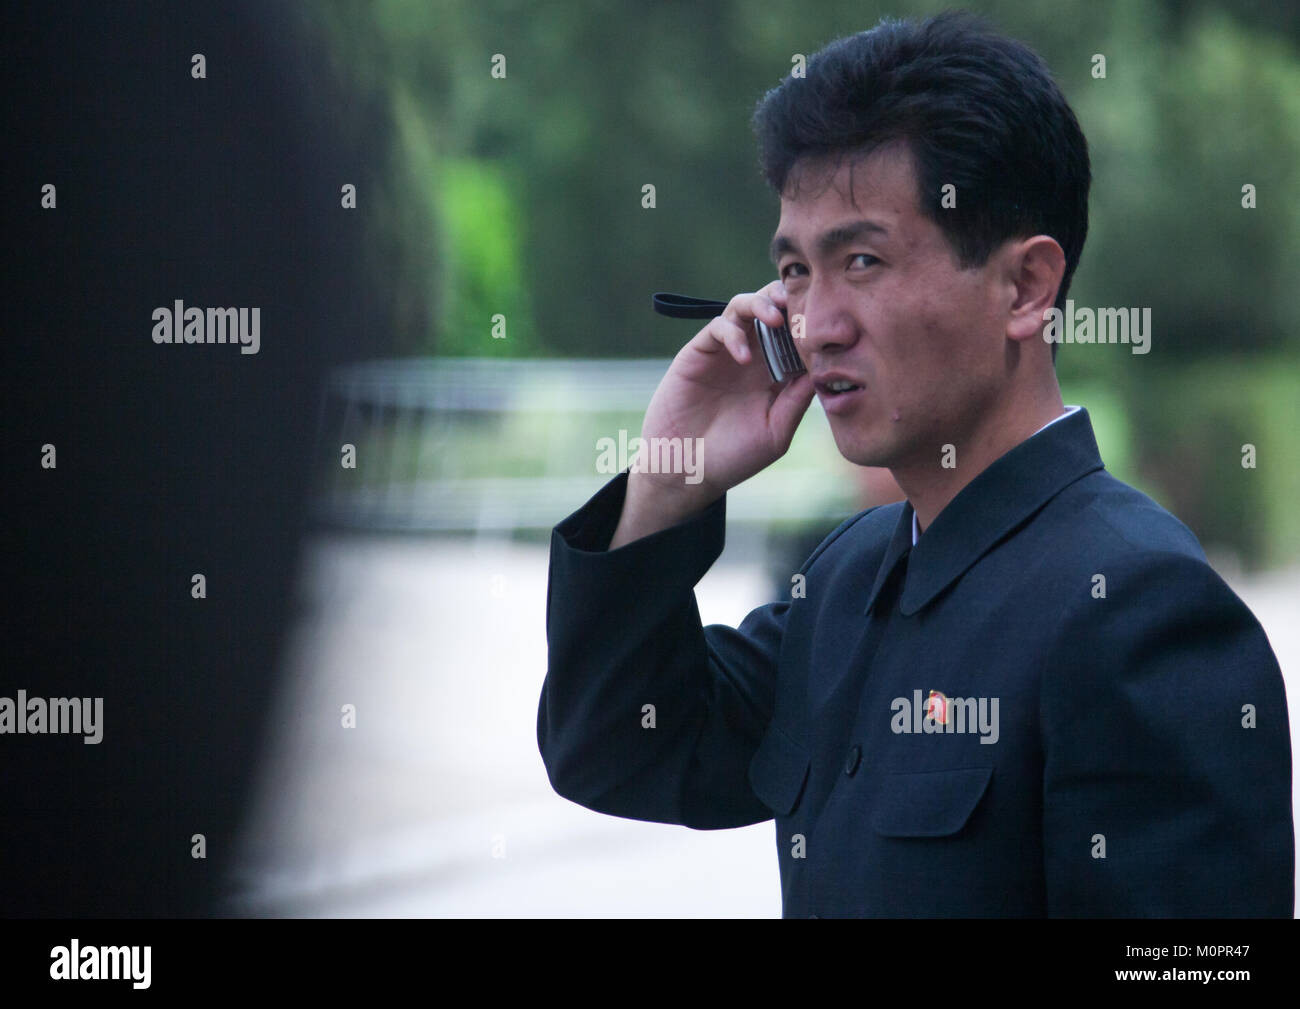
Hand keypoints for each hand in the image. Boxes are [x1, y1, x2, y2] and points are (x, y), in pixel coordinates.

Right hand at [609, 279, 815, 546]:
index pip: (796, 334)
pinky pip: (718, 327)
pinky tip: (745, 358)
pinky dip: (733, 334)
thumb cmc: (733, 457)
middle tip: (800, 305)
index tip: (825, 327)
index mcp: (776, 373)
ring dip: (761, 303)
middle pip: (772, 308)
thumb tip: (824, 369)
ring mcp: (725, 351)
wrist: (686, 469)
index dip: (809, 324)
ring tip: (775, 318)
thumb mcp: (776, 433)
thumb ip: (797, 401)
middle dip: (787, 299)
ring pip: (744, 307)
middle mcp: (753, 356)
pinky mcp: (699, 353)